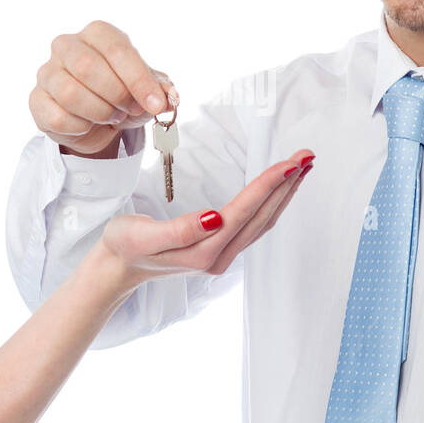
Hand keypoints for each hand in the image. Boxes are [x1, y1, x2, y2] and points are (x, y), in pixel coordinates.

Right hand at [30, 20, 179, 155]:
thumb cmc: (121, 95)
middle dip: (117, 95)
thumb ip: (161, 90)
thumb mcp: (147, 90)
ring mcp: (47, 72)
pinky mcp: (37, 100)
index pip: (116, 49)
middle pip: (88, 67)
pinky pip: (58, 117)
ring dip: (100, 112)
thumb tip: (169, 98)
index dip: (139, 79)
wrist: (96, 121)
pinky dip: (81, 127)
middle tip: (130, 109)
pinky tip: (88, 124)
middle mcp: (67, 45)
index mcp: (97, 33)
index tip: (156, 104)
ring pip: (71, 93)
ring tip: (111, 115)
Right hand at [98, 148, 315, 291]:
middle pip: (262, 216)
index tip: (290, 163)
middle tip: (306, 156)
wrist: (117, 266)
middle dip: (287, 185)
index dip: (269, 185)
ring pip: (263, 221)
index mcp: (204, 251)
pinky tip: (279, 189)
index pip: (245, 211)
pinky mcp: (221, 248)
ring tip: (302, 167)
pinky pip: (255, 224)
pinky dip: (272, 202)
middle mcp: (220, 256)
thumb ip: (180, 230)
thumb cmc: (126, 245)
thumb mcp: (142, 234)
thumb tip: (215, 218)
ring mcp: (222, 254)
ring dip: (285, 193)